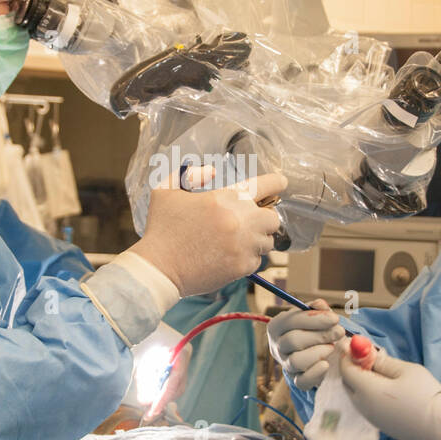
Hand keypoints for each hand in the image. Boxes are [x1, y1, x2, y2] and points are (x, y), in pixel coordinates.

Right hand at [129, 169, 285, 296]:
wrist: (159, 267)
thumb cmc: (161, 228)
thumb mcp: (166, 190)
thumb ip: (190, 174)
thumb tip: (212, 172)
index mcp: (224, 198)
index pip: (265, 185)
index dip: (276, 182)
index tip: (281, 182)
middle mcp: (239, 220)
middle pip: (273, 217)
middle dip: (264, 218)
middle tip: (250, 221)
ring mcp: (243, 245)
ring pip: (267, 241)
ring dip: (257, 239)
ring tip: (237, 240)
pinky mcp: (242, 267)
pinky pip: (257, 260)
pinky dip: (247, 258)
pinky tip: (229, 256)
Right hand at [267, 299, 344, 389]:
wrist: (317, 352)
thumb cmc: (314, 330)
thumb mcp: (316, 317)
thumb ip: (318, 309)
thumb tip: (320, 305)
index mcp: (277, 326)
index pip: (291, 320)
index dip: (315, 319)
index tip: (335, 318)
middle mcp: (277, 346)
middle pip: (293, 340)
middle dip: (320, 335)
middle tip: (339, 332)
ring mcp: (285, 364)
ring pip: (296, 361)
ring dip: (318, 353)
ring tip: (331, 347)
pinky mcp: (295, 380)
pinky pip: (302, 380)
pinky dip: (316, 373)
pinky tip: (326, 364)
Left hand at [337, 343, 440, 439]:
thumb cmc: (425, 395)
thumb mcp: (406, 370)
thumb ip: (382, 361)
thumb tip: (366, 354)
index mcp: (366, 390)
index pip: (346, 369)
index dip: (347, 356)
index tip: (353, 345)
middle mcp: (363, 406)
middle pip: (348, 383)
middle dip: (352, 368)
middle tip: (366, 357)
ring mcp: (370, 418)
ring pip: (356, 395)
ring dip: (360, 381)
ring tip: (378, 371)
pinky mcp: (379, 425)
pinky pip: (365, 405)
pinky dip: (368, 393)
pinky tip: (384, 388)